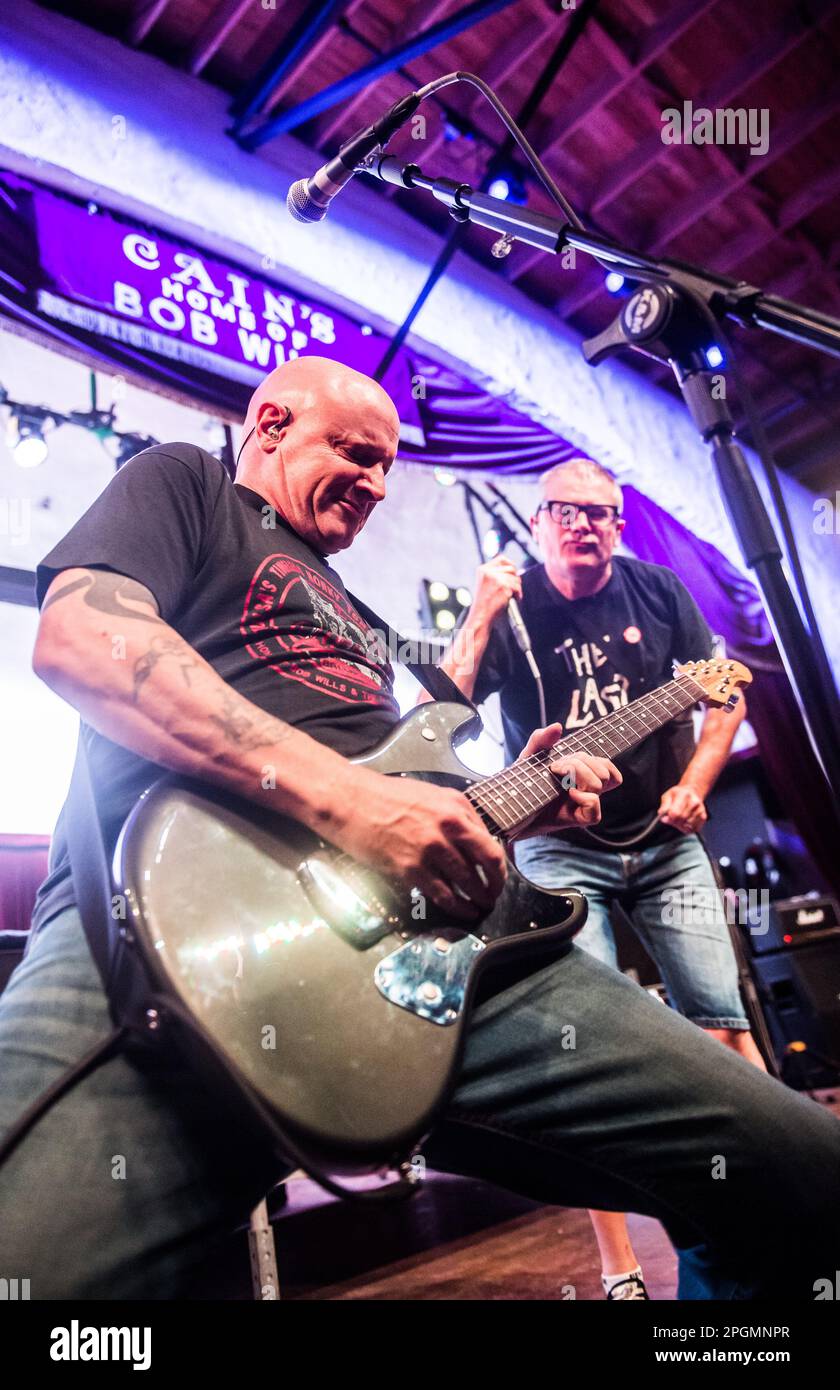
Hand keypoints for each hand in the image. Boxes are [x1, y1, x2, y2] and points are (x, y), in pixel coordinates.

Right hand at [332, 768, 507, 921]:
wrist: (351, 801)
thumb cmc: (386, 797)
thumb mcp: (432, 795)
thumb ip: (457, 815)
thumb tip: (475, 841)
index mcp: (456, 807)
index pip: (490, 843)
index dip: (499, 865)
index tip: (497, 876)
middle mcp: (448, 826)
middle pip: (486, 864)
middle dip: (495, 885)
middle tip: (494, 896)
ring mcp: (430, 848)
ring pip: (466, 882)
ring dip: (477, 899)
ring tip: (480, 907)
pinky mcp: (410, 867)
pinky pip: (442, 893)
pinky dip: (456, 907)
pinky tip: (461, 911)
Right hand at [470, 556, 521, 625]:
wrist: (481, 615)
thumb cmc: (484, 603)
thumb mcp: (486, 584)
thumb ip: (497, 575)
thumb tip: (517, 571)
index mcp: (482, 569)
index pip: (501, 559)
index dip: (510, 564)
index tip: (513, 572)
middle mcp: (489, 572)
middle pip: (511, 568)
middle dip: (515, 578)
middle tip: (513, 587)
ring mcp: (496, 578)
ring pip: (516, 578)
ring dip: (517, 588)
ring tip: (511, 596)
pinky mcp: (504, 586)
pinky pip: (517, 587)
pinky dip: (518, 594)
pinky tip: (513, 599)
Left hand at [512, 722, 621, 837]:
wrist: (510, 806)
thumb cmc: (522, 782)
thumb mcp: (529, 756)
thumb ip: (541, 739)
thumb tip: (557, 727)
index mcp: (582, 777)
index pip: (608, 769)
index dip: (597, 760)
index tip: (565, 759)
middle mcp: (585, 791)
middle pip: (603, 773)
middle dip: (580, 763)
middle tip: (556, 768)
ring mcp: (581, 805)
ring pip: (599, 784)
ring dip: (578, 773)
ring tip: (557, 776)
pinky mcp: (575, 820)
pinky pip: (595, 810)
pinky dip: (585, 798)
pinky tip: (569, 793)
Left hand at [658, 783, 706, 833]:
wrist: (692, 792)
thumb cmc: (678, 795)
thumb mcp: (667, 796)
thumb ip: (664, 806)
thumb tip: (662, 815)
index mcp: (684, 794)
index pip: (675, 813)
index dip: (669, 818)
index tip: (665, 818)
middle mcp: (694, 802)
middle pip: (681, 820)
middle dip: (674, 821)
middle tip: (672, 818)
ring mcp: (700, 810)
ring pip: (687, 825)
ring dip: (680, 825)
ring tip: (679, 818)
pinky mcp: (704, 817)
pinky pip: (693, 829)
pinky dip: (687, 828)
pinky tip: (685, 821)